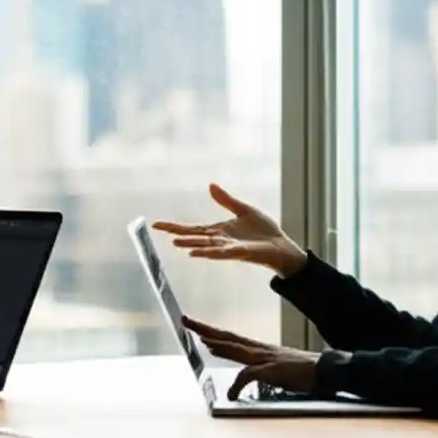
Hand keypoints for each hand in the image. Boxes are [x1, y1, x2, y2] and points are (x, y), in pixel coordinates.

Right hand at [152, 183, 308, 277]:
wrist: (280, 245)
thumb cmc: (264, 231)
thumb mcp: (243, 209)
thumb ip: (226, 200)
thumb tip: (210, 185)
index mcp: (218, 230)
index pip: (192, 228)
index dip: (174, 226)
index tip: (156, 224)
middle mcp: (219, 240)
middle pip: (193, 236)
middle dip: (176, 233)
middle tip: (158, 229)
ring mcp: (228, 247)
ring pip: (205, 245)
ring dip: (191, 244)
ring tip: (175, 242)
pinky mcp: (240, 252)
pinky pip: (222, 252)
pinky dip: (210, 252)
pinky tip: (198, 253)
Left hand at [182, 316, 322, 398]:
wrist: (325, 370)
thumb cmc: (301, 371)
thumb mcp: (274, 368)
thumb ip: (256, 368)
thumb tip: (241, 373)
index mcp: (258, 349)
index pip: (230, 337)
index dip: (212, 332)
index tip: (196, 326)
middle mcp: (259, 349)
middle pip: (227, 337)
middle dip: (206, 329)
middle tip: (186, 321)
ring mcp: (265, 358)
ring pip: (236, 348)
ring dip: (217, 344)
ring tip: (200, 340)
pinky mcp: (272, 370)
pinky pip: (250, 375)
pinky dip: (239, 384)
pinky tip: (232, 394)